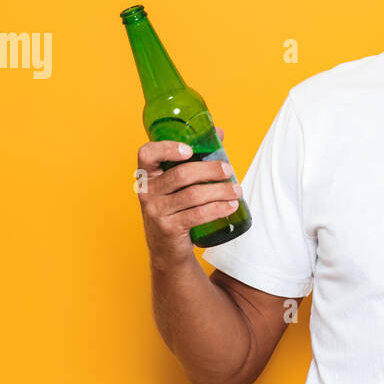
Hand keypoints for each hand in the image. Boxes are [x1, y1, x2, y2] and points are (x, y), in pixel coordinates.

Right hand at [136, 125, 241, 267]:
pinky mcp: (169, 229)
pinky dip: (217, 209)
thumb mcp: (177, 185)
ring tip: (236, 190)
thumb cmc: (175, 209)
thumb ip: (195, 158)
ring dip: (219, 191)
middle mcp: (147, 192)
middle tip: (228, 170)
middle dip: (210, 170)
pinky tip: (231, 206)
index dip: (166, 148)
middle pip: (181, 174)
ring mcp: (156, 211)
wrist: (167, 250)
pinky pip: (197, 215)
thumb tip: (218, 133)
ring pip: (193, 195)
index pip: (147, 154)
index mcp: (147, 176)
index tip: (189, 150)